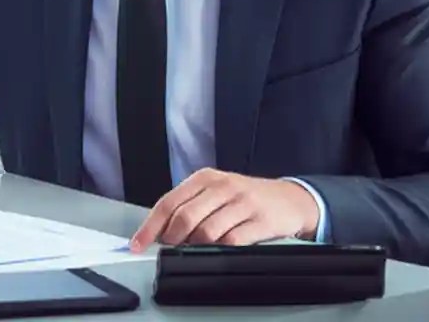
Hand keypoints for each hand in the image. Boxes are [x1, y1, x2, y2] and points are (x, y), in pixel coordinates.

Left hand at [129, 168, 318, 251]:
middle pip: (185, 218)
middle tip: (172, 249)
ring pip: (206, 232)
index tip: (138, 243)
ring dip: (197, 247)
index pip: (168, 202)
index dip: (150, 226)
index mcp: (205, 178)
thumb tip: (159, 232)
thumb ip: (189, 207)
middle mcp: (222, 186)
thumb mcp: (215, 193)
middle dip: (173, 240)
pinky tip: (221, 249)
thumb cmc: (246, 198)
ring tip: (199, 248)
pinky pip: (232, 242)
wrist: (290, 199)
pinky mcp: (261, 220)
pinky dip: (221, 250)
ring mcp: (243, 202)